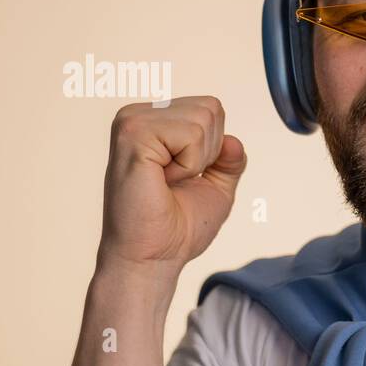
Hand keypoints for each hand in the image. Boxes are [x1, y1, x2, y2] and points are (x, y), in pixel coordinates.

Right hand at [98, 95, 246, 275]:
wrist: (152, 258)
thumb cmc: (177, 227)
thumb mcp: (216, 187)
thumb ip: (228, 159)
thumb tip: (233, 140)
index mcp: (153, 121)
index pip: (212, 108)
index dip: (214, 149)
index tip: (184, 178)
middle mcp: (138, 115)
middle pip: (212, 108)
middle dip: (208, 152)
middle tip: (175, 181)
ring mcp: (132, 120)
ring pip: (204, 119)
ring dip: (196, 160)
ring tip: (166, 182)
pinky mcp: (133, 134)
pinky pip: (192, 134)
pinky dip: (188, 165)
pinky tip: (161, 181)